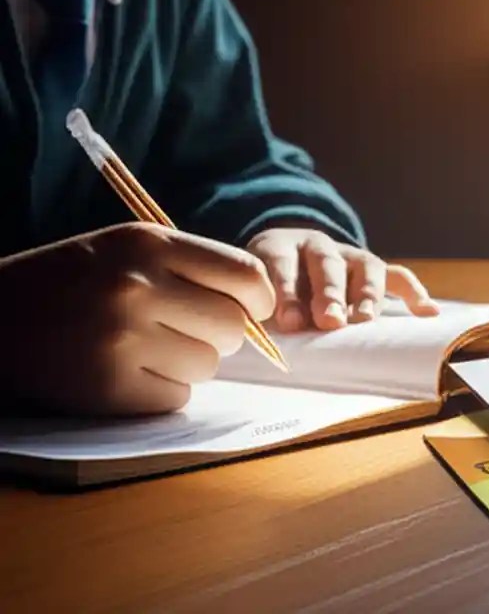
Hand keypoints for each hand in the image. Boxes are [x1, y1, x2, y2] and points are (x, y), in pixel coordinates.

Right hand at [0, 223, 275, 415]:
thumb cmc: (74, 281)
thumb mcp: (128, 250)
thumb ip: (191, 269)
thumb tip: (262, 311)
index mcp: (148, 243)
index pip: (246, 274)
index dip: (259, 299)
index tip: (251, 309)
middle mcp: (137, 286)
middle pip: (233, 326)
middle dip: (220, 334)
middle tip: (183, 330)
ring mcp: (122, 338)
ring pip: (208, 365)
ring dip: (189, 363)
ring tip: (146, 348)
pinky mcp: (108, 386)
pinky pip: (176, 397)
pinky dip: (160, 391)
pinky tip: (126, 372)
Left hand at [245, 227, 437, 331]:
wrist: (281, 263)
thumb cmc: (264, 290)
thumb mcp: (253, 294)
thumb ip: (261, 312)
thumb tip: (277, 339)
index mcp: (280, 247)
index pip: (282, 263)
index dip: (285, 292)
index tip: (288, 323)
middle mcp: (318, 245)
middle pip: (327, 263)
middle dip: (329, 294)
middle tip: (329, 321)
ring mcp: (349, 255)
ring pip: (365, 267)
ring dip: (367, 294)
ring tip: (366, 320)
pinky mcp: (372, 269)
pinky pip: (398, 276)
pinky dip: (414, 293)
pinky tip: (427, 313)